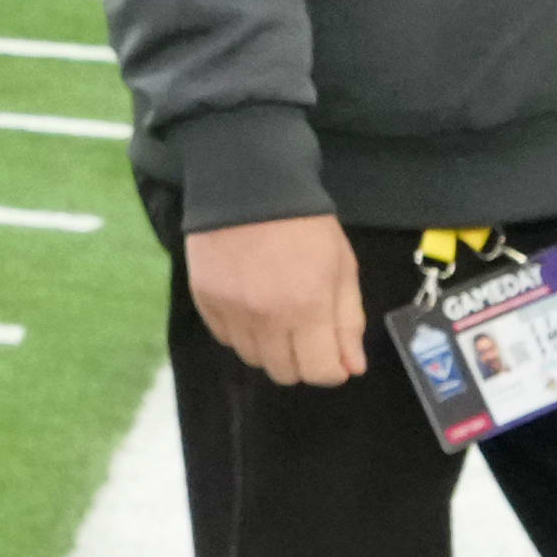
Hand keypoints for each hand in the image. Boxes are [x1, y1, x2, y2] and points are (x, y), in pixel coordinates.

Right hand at [189, 215, 366, 385]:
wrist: (246, 184)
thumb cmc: (305, 226)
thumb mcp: (342, 268)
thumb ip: (349, 321)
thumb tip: (351, 368)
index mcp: (308, 308)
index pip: (321, 372)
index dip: (332, 368)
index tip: (331, 351)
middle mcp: (267, 317)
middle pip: (284, 372)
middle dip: (300, 360)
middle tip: (302, 332)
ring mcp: (231, 309)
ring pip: (252, 358)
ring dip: (268, 347)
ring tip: (273, 317)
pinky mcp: (204, 297)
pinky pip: (224, 337)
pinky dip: (239, 331)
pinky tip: (247, 305)